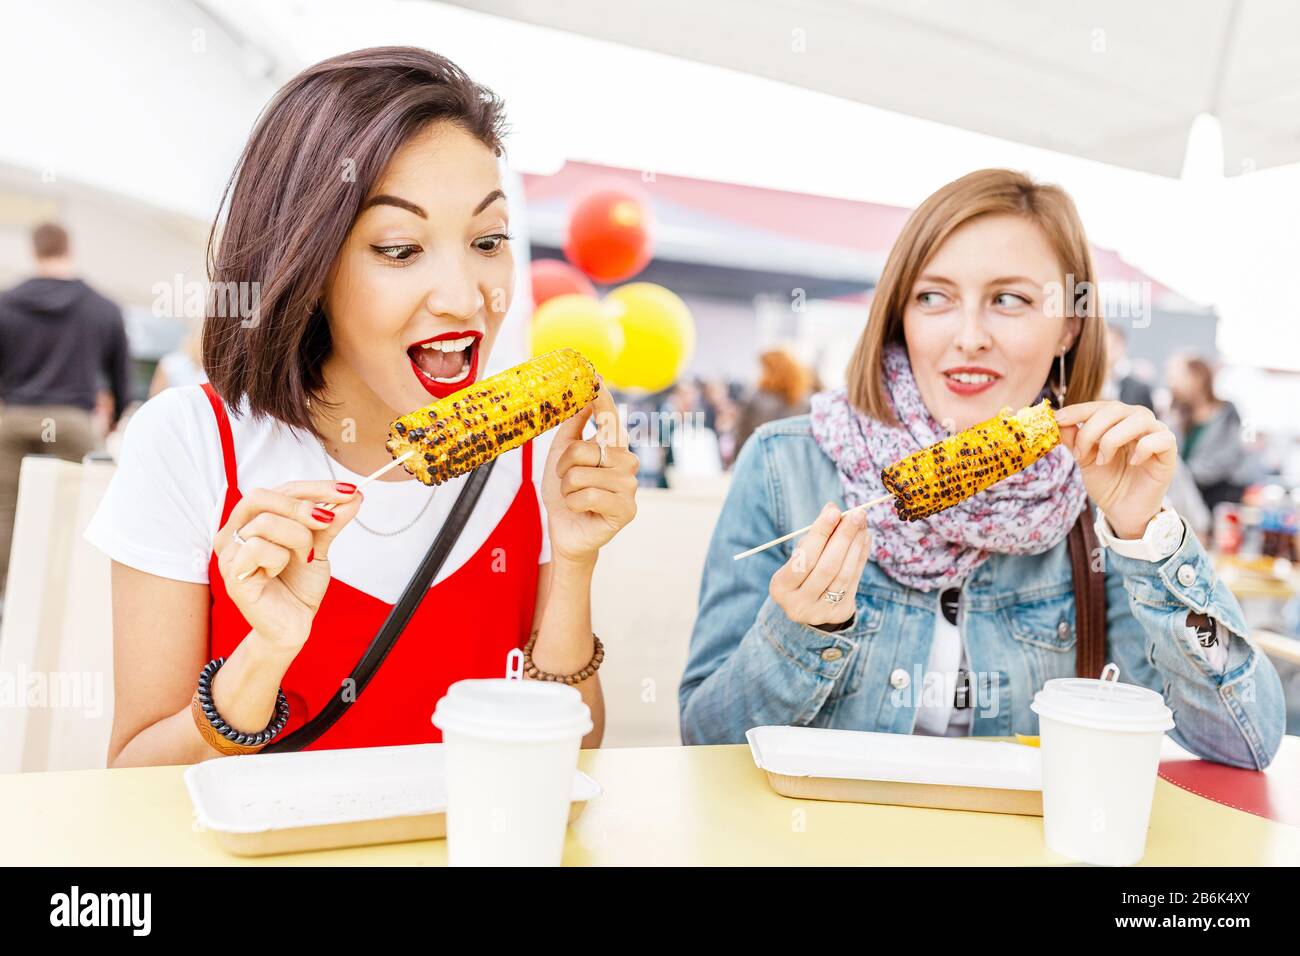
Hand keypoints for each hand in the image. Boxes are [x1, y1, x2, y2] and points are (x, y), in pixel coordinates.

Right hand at [213, 481, 362, 650]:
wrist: (294, 625)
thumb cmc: (298, 585)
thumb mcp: (319, 547)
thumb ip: (331, 522)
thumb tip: (353, 496)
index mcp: (251, 520)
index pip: (280, 489)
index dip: (314, 487)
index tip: (348, 490)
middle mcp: (233, 533)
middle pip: (261, 496)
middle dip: (302, 506)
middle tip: (328, 520)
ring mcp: (229, 554)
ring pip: (264, 522)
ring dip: (296, 537)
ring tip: (303, 557)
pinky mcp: (233, 575)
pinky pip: (256, 548)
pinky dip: (278, 558)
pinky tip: (278, 572)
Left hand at [542, 382, 638, 565]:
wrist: (566, 531)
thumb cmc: (566, 493)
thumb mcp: (561, 456)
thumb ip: (573, 427)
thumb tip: (582, 396)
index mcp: (613, 447)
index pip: (609, 417)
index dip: (601, 397)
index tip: (594, 374)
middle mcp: (627, 462)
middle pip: (583, 449)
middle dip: (564, 467)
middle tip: (566, 481)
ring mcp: (629, 486)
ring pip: (580, 474)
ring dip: (567, 489)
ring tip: (575, 497)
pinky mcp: (626, 509)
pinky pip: (587, 495)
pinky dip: (574, 503)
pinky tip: (582, 510)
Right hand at [769, 503, 871, 626]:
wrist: (807, 607)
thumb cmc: (800, 573)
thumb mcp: (799, 556)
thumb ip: (814, 536)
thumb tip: (833, 510)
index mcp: (781, 587)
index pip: (804, 558)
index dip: (820, 534)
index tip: (835, 512)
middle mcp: (799, 603)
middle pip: (827, 567)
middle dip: (843, 537)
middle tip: (857, 514)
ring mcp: (820, 611)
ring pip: (843, 575)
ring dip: (856, 546)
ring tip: (862, 524)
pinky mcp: (840, 613)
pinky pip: (854, 581)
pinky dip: (861, 557)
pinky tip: (864, 539)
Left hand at [1055, 401, 1177, 537]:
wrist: (1123, 511)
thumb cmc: (1107, 482)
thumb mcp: (1084, 460)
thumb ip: (1073, 440)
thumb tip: (1058, 421)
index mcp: (1118, 419)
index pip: (1099, 406)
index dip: (1078, 410)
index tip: (1057, 419)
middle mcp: (1138, 421)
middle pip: (1116, 409)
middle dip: (1091, 430)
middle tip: (1079, 454)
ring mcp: (1156, 434)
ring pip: (1138, 419)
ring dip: (1113, 439)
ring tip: (1102, 461)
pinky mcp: (1169, 452)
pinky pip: (1161, 438)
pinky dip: (1144, 447)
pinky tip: (1133, 462)